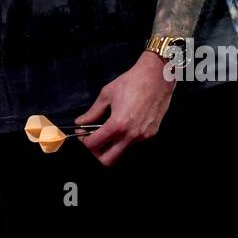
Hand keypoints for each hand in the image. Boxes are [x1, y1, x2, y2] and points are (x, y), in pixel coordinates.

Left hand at [74, 52, 174, 167]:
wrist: (156, 77)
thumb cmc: (131, 82)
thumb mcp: (107, 95)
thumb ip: (92, 112)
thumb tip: (80, 122)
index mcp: (117, 125)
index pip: (94, 145)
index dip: (84, 142)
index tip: (82, 134)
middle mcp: (130, 135)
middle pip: (107, 160)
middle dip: (95, 154)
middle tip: (91, 141)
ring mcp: (142, 137)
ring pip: (121, 152)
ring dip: (110, 147)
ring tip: (106, 132)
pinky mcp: (150, 134)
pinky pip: (133, 144)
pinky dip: (123, 140)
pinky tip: (122, 126)